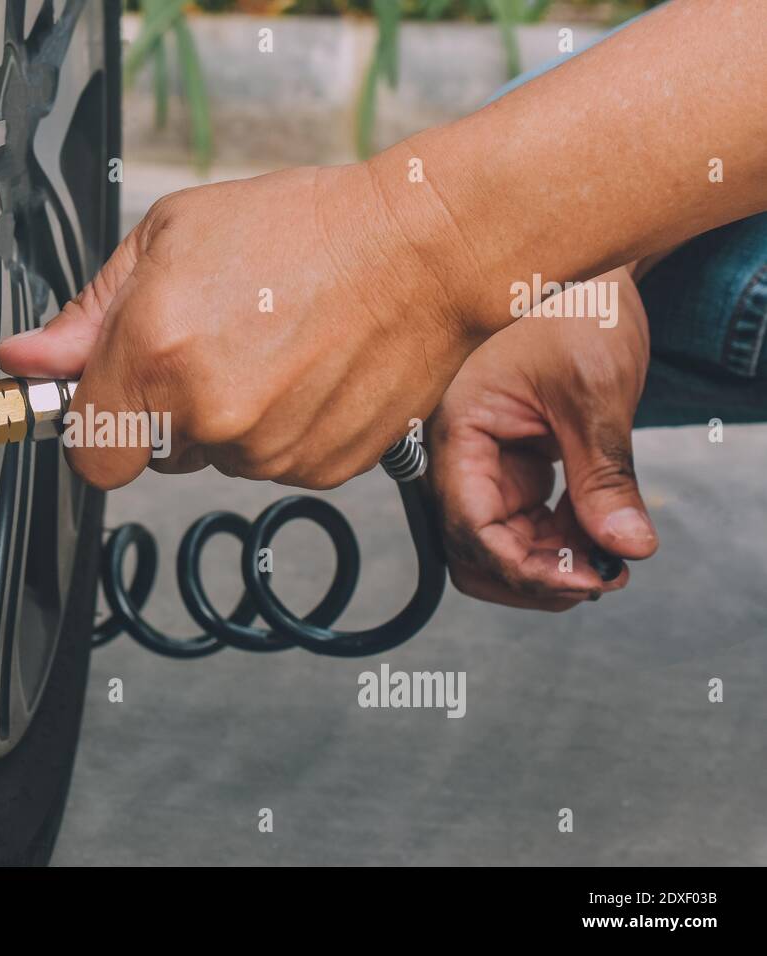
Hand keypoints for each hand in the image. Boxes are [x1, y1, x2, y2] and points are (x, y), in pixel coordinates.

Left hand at [0, 164, 484, 489]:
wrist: (420, 250)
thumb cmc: (303, 229)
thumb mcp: (170, 237)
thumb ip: (87, 313)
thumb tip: (26, 359)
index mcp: (156, 352)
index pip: (86, 456)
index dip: (91, 427)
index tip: (106, 400)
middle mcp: (209, 413)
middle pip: (148, 455)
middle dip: (160, 409)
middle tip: (207, 342)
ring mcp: (268, 449)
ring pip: (212, 458)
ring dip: (222, 417)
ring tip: (266, 345)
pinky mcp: (318, 469)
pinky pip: (268, 462)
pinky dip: (276, 427)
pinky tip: (301, 370)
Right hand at [426, 266, 658, 609]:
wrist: (581, 269)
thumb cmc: (573, 308)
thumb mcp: (594, 393)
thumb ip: (604, 475)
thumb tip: (626, 549)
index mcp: (456, 434)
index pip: (470, 530)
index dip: (525, 569)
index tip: (587, 582)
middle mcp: (457, 457)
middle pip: (475, 552)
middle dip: (535, 577)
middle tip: (603, 578)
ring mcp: (480, 465)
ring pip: (498, 548)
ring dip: (550, 565)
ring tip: (609, 557)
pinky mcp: (506, 467)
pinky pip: (520, 526)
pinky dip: (559, 542)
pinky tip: (599, 532)